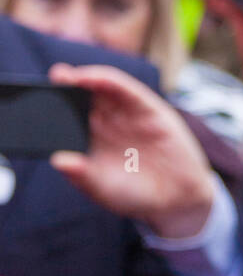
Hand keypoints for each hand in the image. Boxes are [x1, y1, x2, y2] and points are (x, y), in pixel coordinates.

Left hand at [47, 62, 216, 238]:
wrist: (178, 198)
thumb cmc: (137, 194)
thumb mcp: (105, 190)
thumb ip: (83, 176)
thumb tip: (58, 160)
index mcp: (91, 141)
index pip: (66, 119)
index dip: (51, 110)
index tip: (32, 105)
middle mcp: (106, 123)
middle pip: (80, 99)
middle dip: (63, 89)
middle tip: (47, 82)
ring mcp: (125, 114)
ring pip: (100, 89)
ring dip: (82, 79)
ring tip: (62, 76)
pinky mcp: (146, 107)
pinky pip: (125, 89)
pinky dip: (107, 80)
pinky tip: (91, 78)